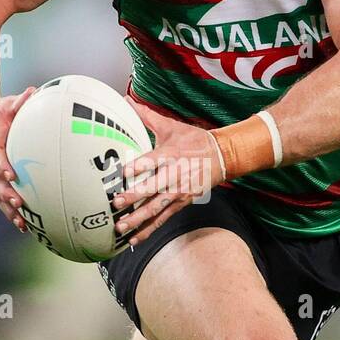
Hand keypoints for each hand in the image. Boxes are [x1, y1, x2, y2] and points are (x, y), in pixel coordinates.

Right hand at [0, 87, 36, 229]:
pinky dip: (11, 212)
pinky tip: (25, 226)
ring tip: (22, 224)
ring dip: (8, 210)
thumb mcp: (6, 103)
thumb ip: (19, 101)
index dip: (2, 166)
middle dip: (6, 194)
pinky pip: (3, 197)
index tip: (11, 174)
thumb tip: (33, 91)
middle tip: (19, 205)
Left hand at [113, 100, 223, 246]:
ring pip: (156, 208)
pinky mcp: (181, 203)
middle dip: (133, 198)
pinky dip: (149, 229)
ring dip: (138, 219)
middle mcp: (174, 175)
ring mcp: (178, 192)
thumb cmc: (194, 140)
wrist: (223, 156)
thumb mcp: (171, 126)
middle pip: (152, 188)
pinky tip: (135, 238)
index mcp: (170, 154)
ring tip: (121, 227)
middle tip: (116, 204)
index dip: (136, 168)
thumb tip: (127, 100)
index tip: (120, 174)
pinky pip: (163, 218)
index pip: (150, 161)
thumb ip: (147, 116)